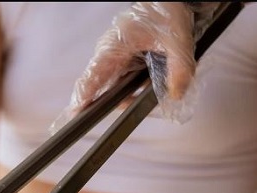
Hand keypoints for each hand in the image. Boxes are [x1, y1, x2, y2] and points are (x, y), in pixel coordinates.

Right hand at [56, 2, 220, 126]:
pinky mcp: (125, 62)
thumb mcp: (177, 38)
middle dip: (113, 105)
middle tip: (130, 113)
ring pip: (114, 89)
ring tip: (150, 95)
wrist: (172, 0)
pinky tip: (151, 89)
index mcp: (113, 47)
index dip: (82, 99)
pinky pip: (124, 83)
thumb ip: (180, 67)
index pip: (91, 78)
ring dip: (130, 98)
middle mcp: (109, 56)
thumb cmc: (166, 10)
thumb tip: (176, 94)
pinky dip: (136, 91)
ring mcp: (116, 60)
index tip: (76, 117)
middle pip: (100, 89)